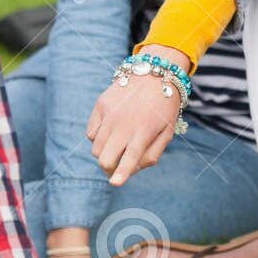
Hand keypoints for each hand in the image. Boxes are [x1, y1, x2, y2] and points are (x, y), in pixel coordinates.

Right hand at [85, 45, 186, 185]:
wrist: (154, 74)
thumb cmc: (162, 108)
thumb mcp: (166, 132)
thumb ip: (151, 154)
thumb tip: (131, 170)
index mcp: (144, 131)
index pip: (130, 157)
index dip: (121, 173)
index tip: (114, 183)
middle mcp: (124, 122)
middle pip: (105, 158)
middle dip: (108, 169)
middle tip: (115, 170)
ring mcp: (109, 113)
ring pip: (96, 148)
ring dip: (104, 154)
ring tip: (116, 147)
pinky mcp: (100, 105)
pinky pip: (90, 133)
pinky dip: (98, 138)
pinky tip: (110, 132)